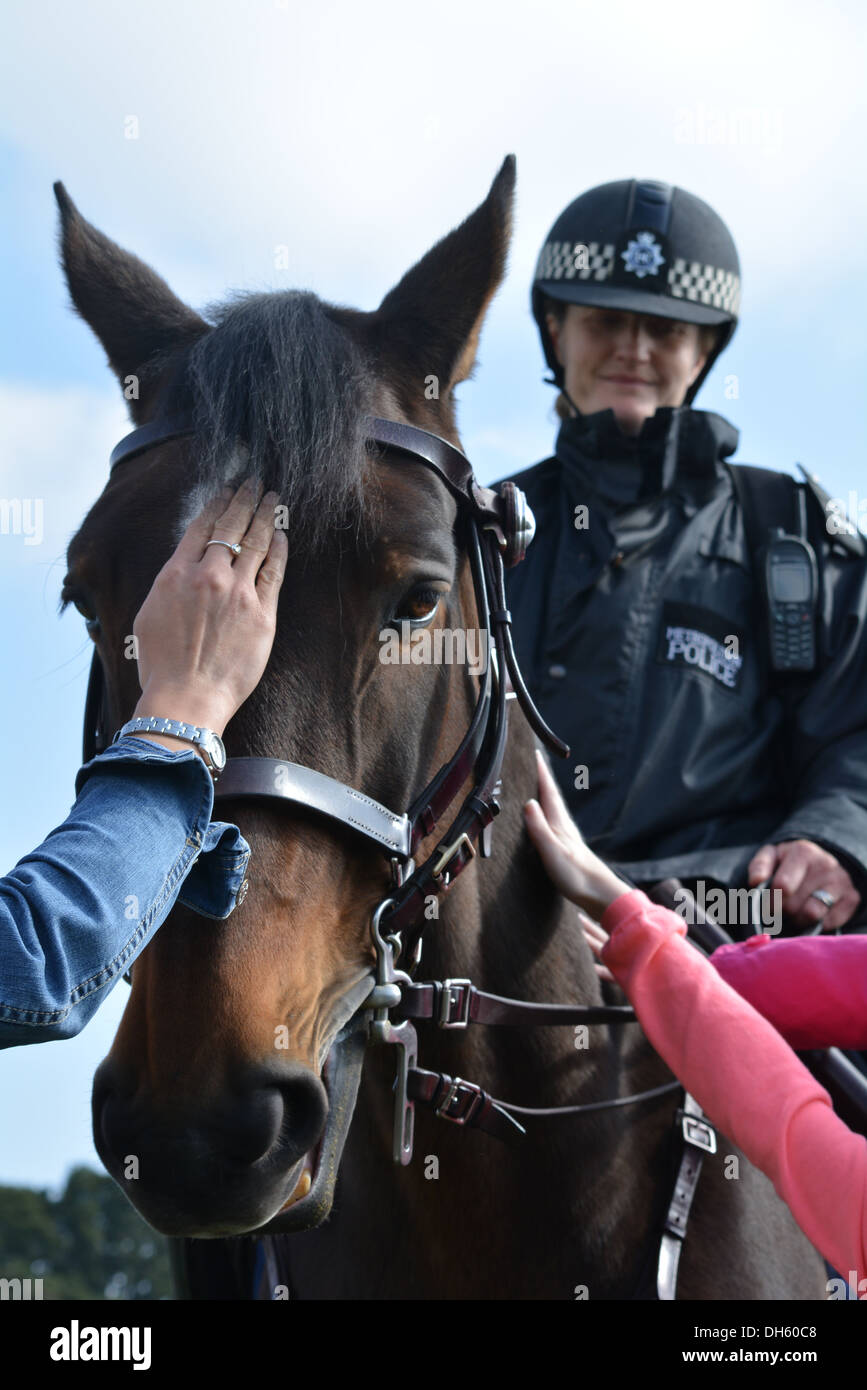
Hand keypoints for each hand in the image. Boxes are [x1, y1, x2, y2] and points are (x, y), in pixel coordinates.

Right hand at [132, 480, 287, 736]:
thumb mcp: (150, 614)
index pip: (200, 526)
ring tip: (273, 498)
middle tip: (254, 482)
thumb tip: (183, 566)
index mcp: (175, 574)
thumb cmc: (162, 665)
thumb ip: (169, 584)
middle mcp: (208, 576)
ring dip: (266, 516)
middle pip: (231, 526)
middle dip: (244, 499)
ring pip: (256, 543)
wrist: (186, 697)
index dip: (217, 503)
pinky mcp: (262, 613)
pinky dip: (279, 549)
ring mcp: (238, 593)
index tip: (226, 490)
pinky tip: (282, 535)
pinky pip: (274, 572)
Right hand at [523, 750, 631, 919]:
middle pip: (551, 797)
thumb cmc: (577, 876)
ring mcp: (567, 837)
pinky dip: (546, 813)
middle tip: (533, 762)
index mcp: (559, 824)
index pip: (548, 792)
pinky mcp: (568, 849)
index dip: (541, 773)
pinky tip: (545, 820)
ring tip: (535, 785)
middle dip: (542, 779)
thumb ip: (540, 829)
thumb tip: (528, 803)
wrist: (600, 895)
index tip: (534, 753)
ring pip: (553, 809)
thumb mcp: (553, 852)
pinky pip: (553, 822)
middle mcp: (564, 827)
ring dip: (544, 795)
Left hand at [748, 839, 860, 931]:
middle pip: (794, 904)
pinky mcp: (852, 898)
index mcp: (803, 851)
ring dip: (798, 919)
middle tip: (781, 907)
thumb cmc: (789, 863)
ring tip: (795, 911)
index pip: (782, 886)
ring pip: (812, 914)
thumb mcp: (772, 857)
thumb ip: (759, 867)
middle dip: (783, 910)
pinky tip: (812, 912)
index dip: (770, 901)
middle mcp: (826, 864)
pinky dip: (816, 923)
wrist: (822, 863)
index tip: (766, 906)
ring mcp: (841, 882)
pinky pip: (828, 923)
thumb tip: (755, 882)